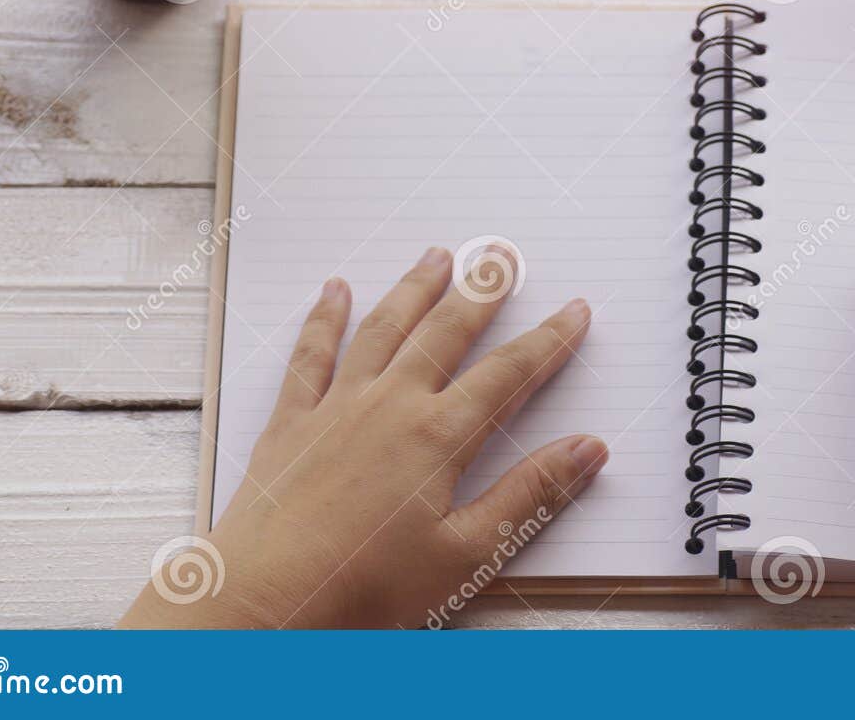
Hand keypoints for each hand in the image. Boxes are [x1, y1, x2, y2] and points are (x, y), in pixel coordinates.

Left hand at [119, 246, 607, 629]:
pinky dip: (324, 318)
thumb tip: (588, 450)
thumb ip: (530, 495)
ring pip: (384, 328)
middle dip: (481, 289)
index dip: (548, 340)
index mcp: (439, 436)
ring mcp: (337, 406)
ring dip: (414, 288)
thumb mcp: (467, 554)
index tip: (574, 311)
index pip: (509, 374)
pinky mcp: (291, 421)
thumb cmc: (365, 588)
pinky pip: (311, 354)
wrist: (267, 599)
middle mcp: (390, 405)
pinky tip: (334, 290)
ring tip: (436, 255)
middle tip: (502, 255)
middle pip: (446, 332)